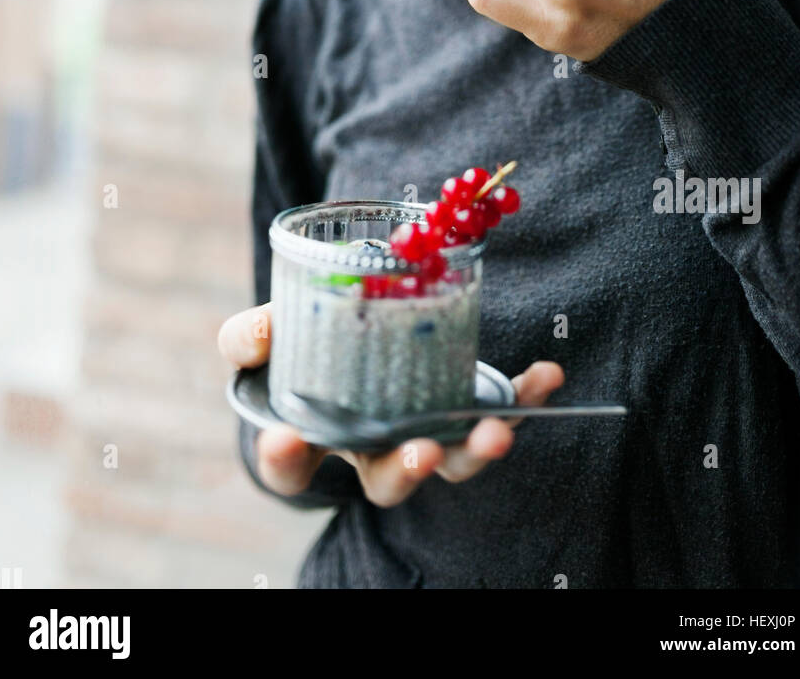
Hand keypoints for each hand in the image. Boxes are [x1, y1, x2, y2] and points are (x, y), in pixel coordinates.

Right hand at [218, 302, 564, 506]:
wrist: (350, 321)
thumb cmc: (298, 344)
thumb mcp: (266, 337)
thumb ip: (252, 336)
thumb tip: (263, 335)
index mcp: (313, 438)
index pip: (292, 469)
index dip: (287, 460)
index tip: (287, 440)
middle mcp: (371, 448)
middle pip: (389, 478)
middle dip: (409, 469)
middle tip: (422, 452)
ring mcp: (422, 431)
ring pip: (451, 461)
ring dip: (476, 450)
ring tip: (497, 432)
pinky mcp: (463, 408)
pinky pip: (499, 411)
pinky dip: (526, 398)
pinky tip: (547, 376)